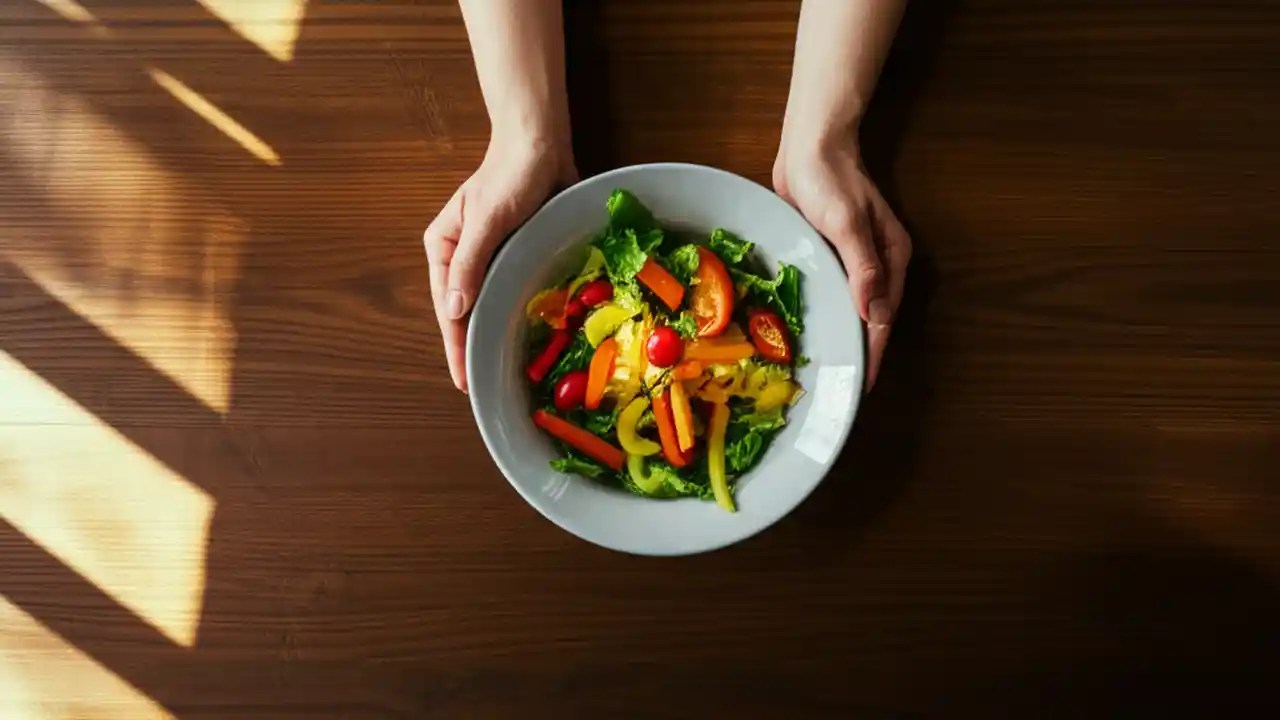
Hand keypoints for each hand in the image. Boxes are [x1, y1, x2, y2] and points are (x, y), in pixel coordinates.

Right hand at [425, 135, 575, 391]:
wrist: (541, 143)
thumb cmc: (511, 175)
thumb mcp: (488, 219)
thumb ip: (470, 263)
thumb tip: (454, 310)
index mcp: (443, 248)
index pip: (446, 307)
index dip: (455, 346)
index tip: (463, 381)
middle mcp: (462, 257)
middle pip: (465, 310)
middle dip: (473, 346)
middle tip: (486, 385)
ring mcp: (490, 257)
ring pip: (489, 303)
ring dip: (495, 331)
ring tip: (505, 369)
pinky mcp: (516, 253)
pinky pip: (513, 289)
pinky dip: (517, 311)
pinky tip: (527, 334)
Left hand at [774, 138, 910, 390]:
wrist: (809, 147)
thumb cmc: (829, 180)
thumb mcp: (846, 223)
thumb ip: (862, 267)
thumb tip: (873, 313)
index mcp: (892, 259)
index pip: (884, 318)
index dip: (874, 354)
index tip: (862, 385)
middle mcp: (879, 264)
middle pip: (873, 319)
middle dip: (860, 352)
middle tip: (840, 387)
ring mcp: (855, 261)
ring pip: (853, 308)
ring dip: (843, 334)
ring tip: (825, 368)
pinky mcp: (833, 255)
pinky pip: (834, 292)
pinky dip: (828, 312)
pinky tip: (813, 330)